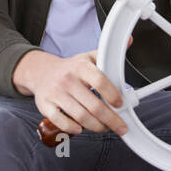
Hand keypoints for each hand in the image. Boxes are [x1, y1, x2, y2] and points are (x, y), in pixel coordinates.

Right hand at [13, 50, 127, 134]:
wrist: (41, 72)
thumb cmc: (69, 68)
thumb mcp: (88, 57)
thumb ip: (108, 54)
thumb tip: (130, 41)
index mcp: (81, 67)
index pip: (99, 81)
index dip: (112, 95)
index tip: (120, 104)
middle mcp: (68, 79)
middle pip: (93, 105)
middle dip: (110, 119)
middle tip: (120, 127)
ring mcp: (56, 93)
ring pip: (80, 116)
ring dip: (96, 126)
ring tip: (104, 128)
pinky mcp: (46, 105)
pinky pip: (60, 121)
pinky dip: (72, 128)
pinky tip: (81, 129)